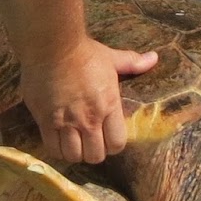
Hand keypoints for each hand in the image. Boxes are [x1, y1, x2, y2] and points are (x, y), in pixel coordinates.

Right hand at [19, 36, 157, 165]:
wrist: (51, 45)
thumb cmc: (83, 52)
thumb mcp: (111, 58)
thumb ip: (132, 63)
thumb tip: (154, 58)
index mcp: (109, 105)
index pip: (117, 144)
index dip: (113, 146)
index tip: (106, 138)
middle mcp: (89, 118)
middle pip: (95, 155)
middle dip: (94, 152)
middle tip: (89, 142)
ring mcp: (66, 121)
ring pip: (74, 156)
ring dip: (74, 152)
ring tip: (72, 143)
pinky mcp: (46, 120)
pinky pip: (53, 149)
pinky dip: (56, 149)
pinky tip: (57, 140)